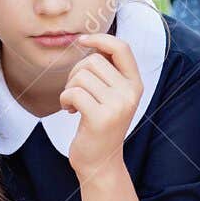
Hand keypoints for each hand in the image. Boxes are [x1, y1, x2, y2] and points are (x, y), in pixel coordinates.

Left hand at [62, 34, 143, 177]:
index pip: (122, 48)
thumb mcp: (110, 96)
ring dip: (69, 88)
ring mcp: (118, 106)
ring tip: (73, 103)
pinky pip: (73, 92)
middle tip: (74, 92)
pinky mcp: (101, 117)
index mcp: (135, 84)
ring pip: (81, 76)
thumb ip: (106, 71)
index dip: (100, 38)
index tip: (82, 40)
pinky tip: (69, 111)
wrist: (100, 162)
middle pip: (93, 61)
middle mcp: (130, 93)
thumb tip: (90, 41)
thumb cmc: (99, 124)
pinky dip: (64, 99)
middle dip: (75, 73)